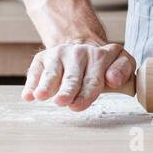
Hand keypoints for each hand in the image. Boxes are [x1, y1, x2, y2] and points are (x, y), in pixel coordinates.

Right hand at [22, 38, 136, 111]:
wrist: (80, 48)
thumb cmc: (103, 65)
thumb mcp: (121, 62)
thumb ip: (123, 70)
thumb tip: (113, 80)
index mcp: (100, 56)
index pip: (94, 79)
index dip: (87, 92)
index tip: (79, 104)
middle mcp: (78, 53)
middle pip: (73, 77)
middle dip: (68, 90)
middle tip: (63, 102)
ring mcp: (58, 55)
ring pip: (52, 73)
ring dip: (47, 85)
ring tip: (42, 96)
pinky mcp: (42, 59)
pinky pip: (35, 72)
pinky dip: (31, 84)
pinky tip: (28, 95)